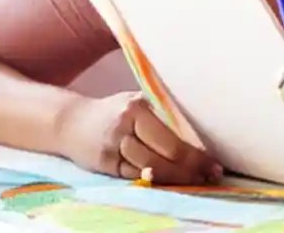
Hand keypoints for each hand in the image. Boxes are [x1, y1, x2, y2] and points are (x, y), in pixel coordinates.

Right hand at [57, 91, 222, 184]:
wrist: (69, 122)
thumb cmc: (112, 112)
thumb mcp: (134, 101)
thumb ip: (160, 112)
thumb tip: (198, 131)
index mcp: (136, 107)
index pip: (172, 136)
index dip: (195, 153)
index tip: (214, 162)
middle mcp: (124, 125)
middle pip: (163, 154)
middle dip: (191, 168)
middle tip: (211, 175)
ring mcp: (113, 146)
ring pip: (150, 169)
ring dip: (176, 177)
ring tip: (196, 180)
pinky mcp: (105, 164)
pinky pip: (135, 176)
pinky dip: (155, 180)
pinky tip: (170, 181)